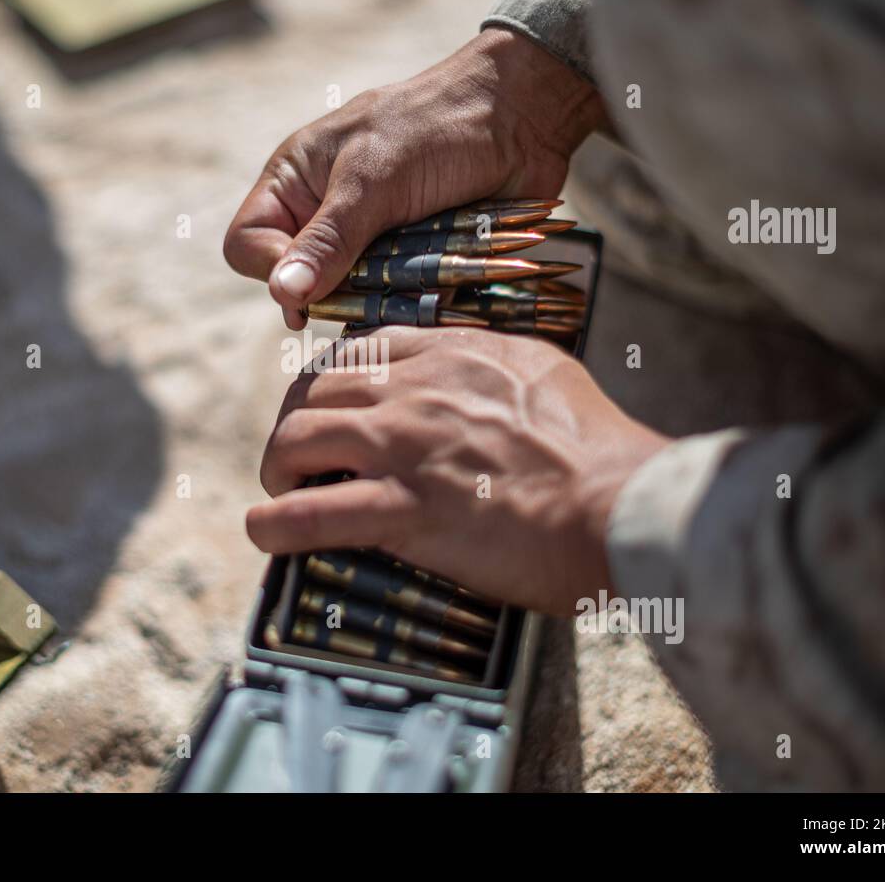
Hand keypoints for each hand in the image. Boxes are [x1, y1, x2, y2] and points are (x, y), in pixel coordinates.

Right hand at [223, 29, 605, 327]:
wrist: (521, 116)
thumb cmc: (437, 127)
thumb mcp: (374, 179)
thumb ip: (329, 239)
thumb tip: (284, 296)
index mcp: (294, 182)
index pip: (246, 247)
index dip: (275, 270)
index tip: (321, 277)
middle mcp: (321, 216)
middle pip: (297, 284)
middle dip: (333, 293)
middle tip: (376, 281)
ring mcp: (366, 243)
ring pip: (346, 303)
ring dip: (376, 302)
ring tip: (413, 281)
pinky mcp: (408, 262)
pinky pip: (391, 304)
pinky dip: (408, 306)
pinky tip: (433, 294)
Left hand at [246, 328, 670, 614]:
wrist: (619, 504)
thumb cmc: (596, 448)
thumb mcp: (544, 372)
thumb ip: (493, 367)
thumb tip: (470, 380)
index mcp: (450, 352)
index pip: (359, 350)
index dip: (328, 381)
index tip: (328, 408)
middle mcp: (412, 391)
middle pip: (313, 390)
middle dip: (293, 423)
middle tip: (298, 458)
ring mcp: (402, 448)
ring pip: (295, 441)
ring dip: (277, 471)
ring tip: (283, 494)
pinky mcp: (403, 511)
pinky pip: (309, 516)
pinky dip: (274, 527)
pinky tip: (265, 534)